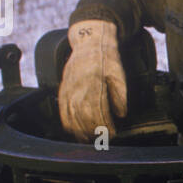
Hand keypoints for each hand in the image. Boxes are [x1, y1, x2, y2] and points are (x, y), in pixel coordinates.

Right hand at [59, 20, 127, 140]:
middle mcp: (79, 86)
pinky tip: (72, 131)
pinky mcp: (63, 88)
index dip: (105, 124)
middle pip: (83, 115)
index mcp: (94, 82)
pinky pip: (62, 108)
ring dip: (79, 130)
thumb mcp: (119, 75)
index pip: (98, 109)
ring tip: (88, 140)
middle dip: (92, 130)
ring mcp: (69, 87)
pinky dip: (66, 122)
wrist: (90, 41)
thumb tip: (121, 114)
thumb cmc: (107, 59)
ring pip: (71, 114)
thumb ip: (120, 95)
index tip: (112, 133)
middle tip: (101, 140)